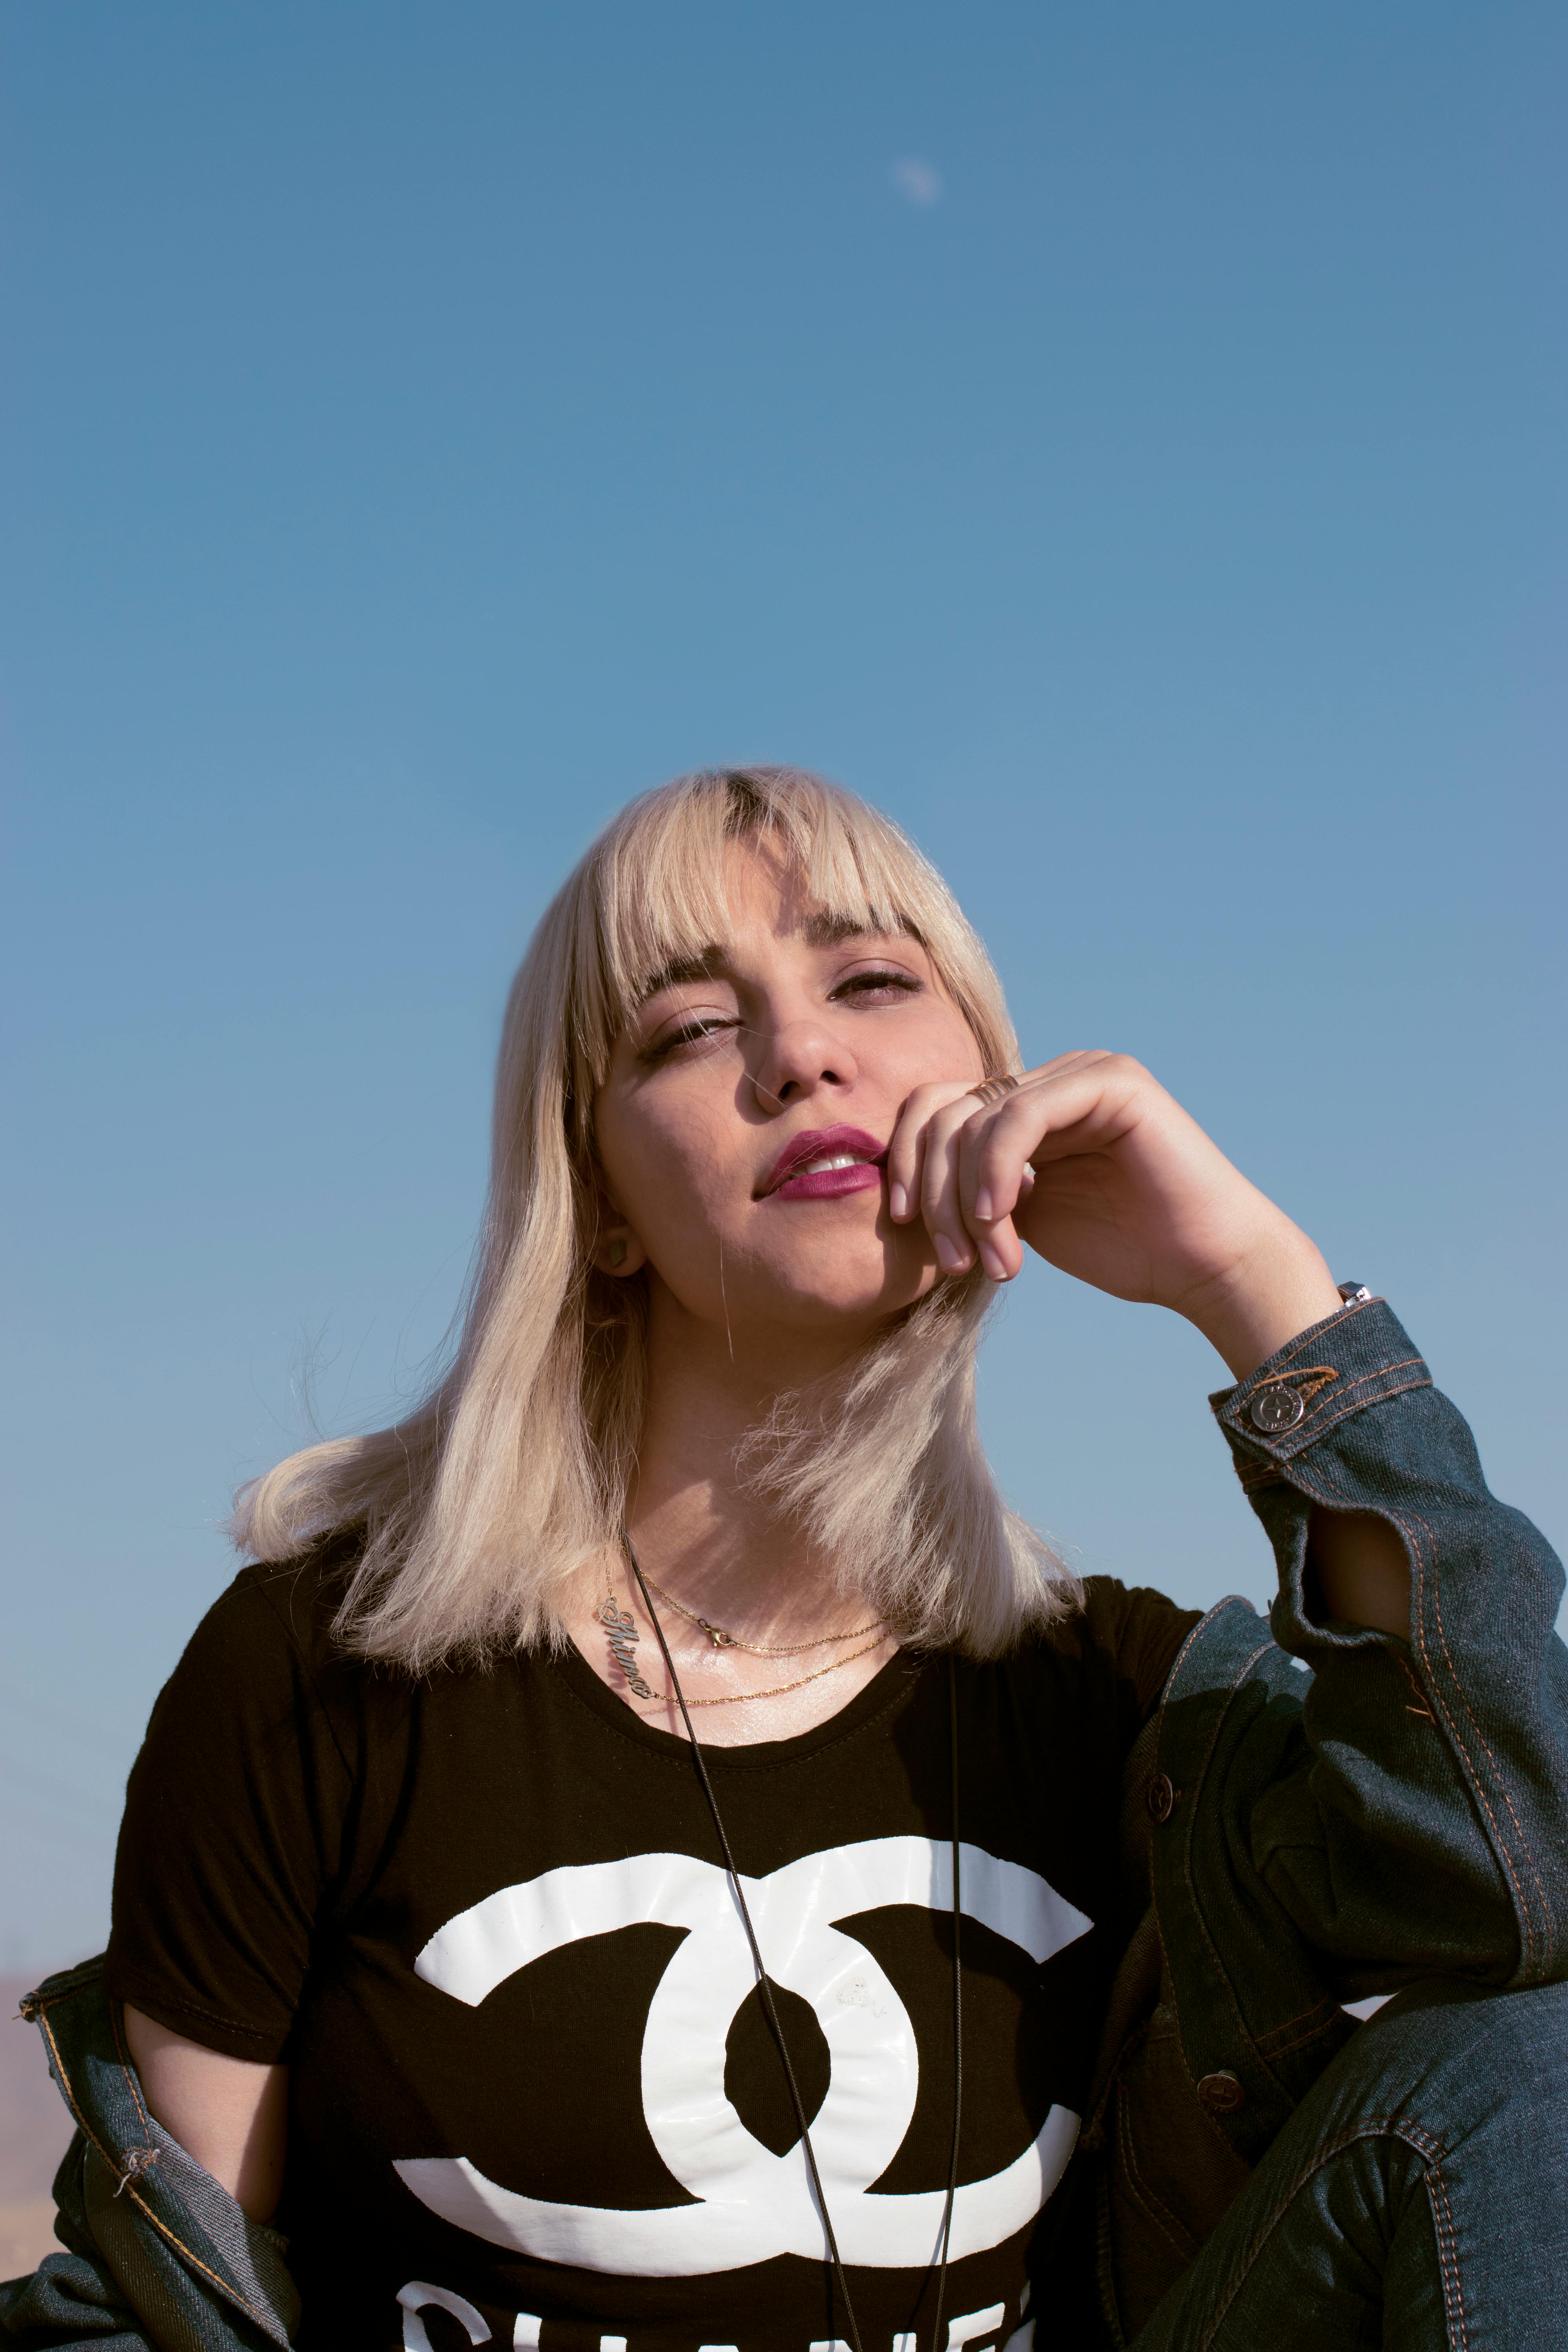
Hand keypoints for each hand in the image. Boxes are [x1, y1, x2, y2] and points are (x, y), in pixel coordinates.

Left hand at [886, 1051, 1344, 1378]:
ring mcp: (1081, 1071)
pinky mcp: (1110, 1081)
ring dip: (965, 1200)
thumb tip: (908, 1188)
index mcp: (1026, 1103)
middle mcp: (1050, 1078)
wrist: (1203, 1266)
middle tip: (952, 1261)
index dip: (907, 1164)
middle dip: (933, 1192)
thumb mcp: (1022, 1217)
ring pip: (975, 1119)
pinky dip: (996, 1171)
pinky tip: (998, 1219)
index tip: (903, 1227)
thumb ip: (974, 1190)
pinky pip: (1019, 1116)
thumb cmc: (1124, 1247)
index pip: (934, 1108)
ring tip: (989, 1258)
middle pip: (943, 1110)